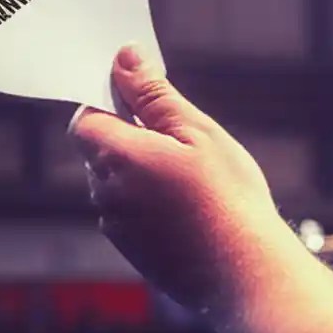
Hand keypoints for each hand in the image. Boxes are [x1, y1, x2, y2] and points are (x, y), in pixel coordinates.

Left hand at [69, 45, 287, 315]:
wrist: (246, 274)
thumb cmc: (227, 199)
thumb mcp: (196, 132)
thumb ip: (153, 95)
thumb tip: (124, 59)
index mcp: (115, 158)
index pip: (85, 118)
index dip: (111, 103)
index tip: (148, 100)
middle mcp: (106, 195)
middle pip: (102, 151)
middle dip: (132, 138)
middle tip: (185, 141)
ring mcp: (118, 229)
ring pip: (119, 185)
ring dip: (145, 174)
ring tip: (196, 181)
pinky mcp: (135, 253)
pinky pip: (133, 215)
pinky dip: (154, 206)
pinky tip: (193, 210)